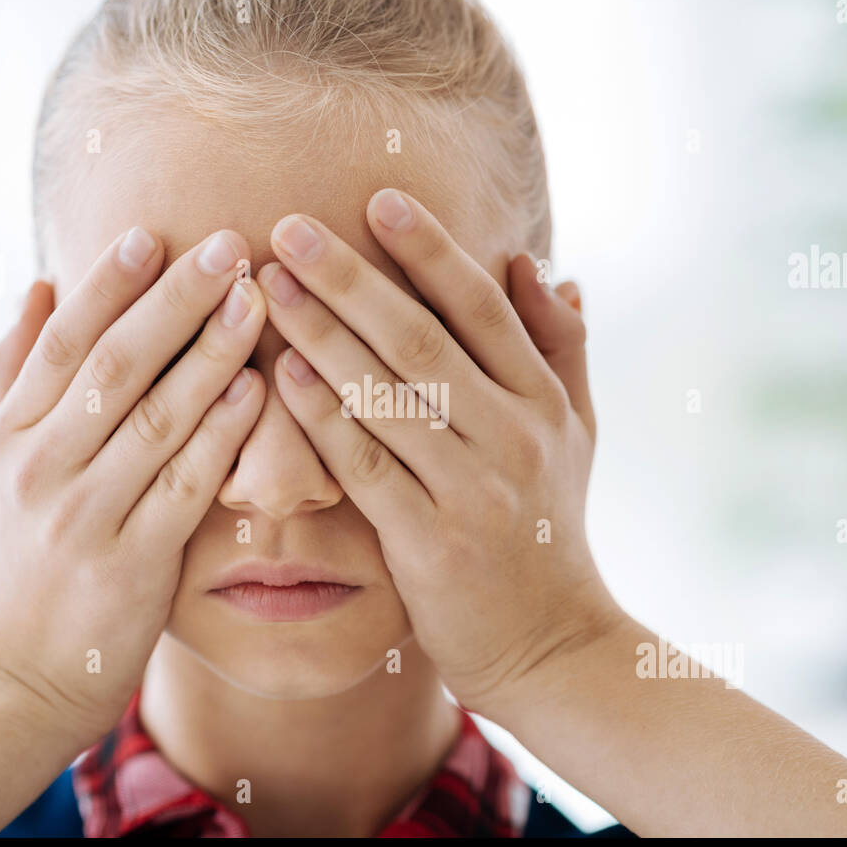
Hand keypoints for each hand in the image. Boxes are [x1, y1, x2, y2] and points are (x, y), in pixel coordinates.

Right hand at [0, 226, 266, 743]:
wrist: (17, 671)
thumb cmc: (24, 556)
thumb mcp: (1, 461)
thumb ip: (16, 372)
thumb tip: (34, 283)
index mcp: (12, 432)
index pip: (64, 341)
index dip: (108, 284)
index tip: (154, 231)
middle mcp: (41, 465)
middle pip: (114, 365)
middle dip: (174, 300)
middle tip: (231, 244)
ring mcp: (85, 515)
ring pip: (155, 417)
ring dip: (210, 353)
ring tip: (257, 298)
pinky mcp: (130, 562)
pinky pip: (184, 486)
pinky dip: (220, 435)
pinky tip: (259, 391)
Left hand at [258, 189, 615, 716]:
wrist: (552, 646)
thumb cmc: (553, 531)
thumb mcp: (578, 434)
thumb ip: (562, 348)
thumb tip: (545, 266)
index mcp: (544, 402)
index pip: (483, 309)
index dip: (431, 250)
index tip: (378, 199)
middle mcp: (514, 436)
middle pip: (424, 340)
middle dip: (354, 278)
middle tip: (290, 226)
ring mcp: (473, 489)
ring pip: (388, 396)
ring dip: (324, 335)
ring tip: (268, 286)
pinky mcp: (430, 542)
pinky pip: (365, 465)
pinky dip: (324, 417)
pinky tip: (281, 373)